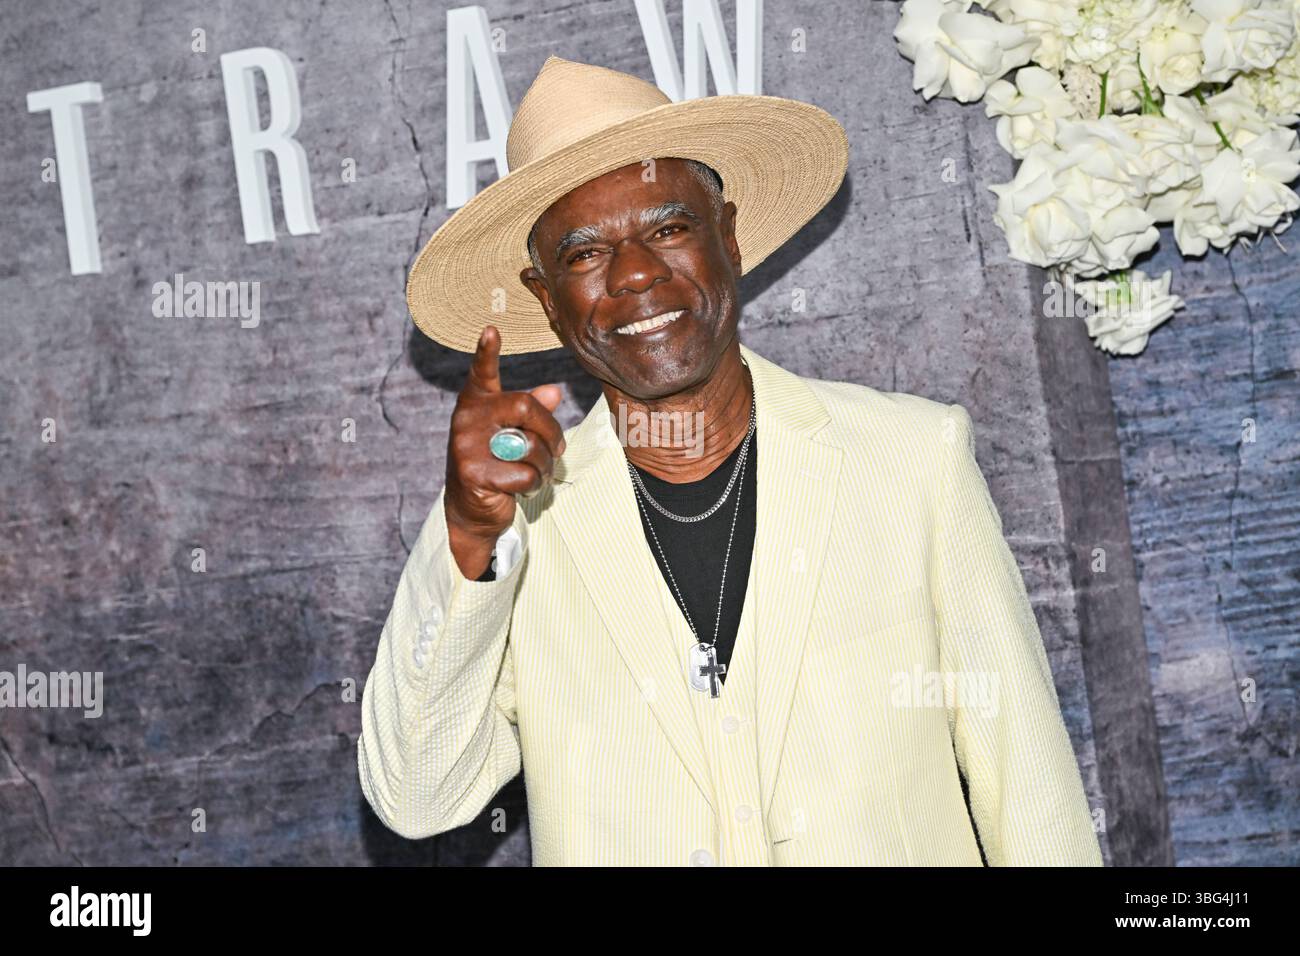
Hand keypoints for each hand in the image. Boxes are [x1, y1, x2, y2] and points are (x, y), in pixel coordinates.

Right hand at [443, 325, 564, 578]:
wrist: (471, 512)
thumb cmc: (497, 466)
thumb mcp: (515, 436)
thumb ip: (532, 412)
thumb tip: (554, 391)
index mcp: (476, 403)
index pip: (481, 373)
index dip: (486, 353)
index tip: (491, 330)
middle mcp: (467, 419)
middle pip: (524, 406)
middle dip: (551, 430)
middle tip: (558, 448)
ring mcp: (467, 446)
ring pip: (530, 445)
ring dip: (545, 464)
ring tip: (535, 472)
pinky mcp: (474, 473)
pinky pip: (525, 473)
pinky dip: (535, 484)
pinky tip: (522, 489)